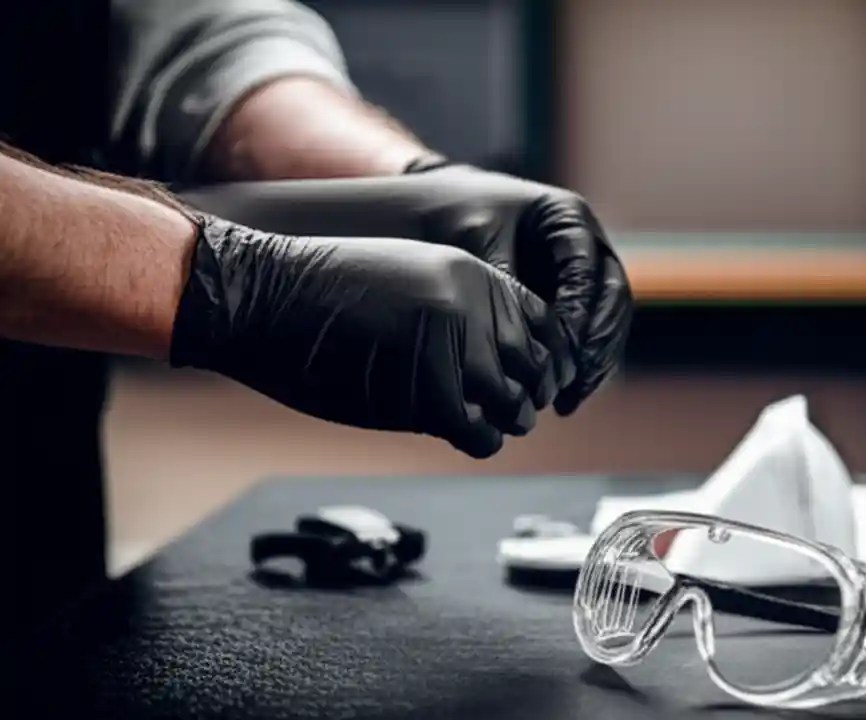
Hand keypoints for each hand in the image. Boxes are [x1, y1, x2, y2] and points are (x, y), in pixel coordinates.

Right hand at [180, 167, 632, 414]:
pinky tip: (457, 432)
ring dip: (503, 420)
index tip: (526, 376)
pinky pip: (482, 433)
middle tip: (501, 405)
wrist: (265, 297)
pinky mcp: (429, 392)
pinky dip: (478, 440)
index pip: (548, 326)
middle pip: (537, 369)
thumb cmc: (326, 291)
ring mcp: (455, 348)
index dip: (543, 359)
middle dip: (524, 393)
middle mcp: (474, 308)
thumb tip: (506, 356)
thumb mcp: (414, 275)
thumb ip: (464, 308)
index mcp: (475, 276)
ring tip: (477, 418)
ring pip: (516, 405)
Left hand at [400, 163, 630, 414]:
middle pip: (613, 298)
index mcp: (568, 218)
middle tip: (576, 382)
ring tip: (569, 400)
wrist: (438, 214)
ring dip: (595, 363)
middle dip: (598, 344)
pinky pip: (589, 338)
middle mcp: (587, 245)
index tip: (561, 352)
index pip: (589, 271)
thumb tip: (524, 340)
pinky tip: (564, 401)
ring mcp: (585, 274)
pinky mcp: (573, 302)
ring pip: (608, 323)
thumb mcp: (474, 243)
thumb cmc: (453, 218)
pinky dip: (580, 368)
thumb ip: (504, 285)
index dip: (580, 314)